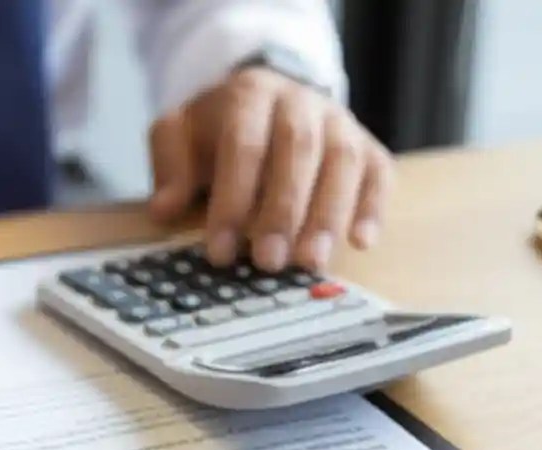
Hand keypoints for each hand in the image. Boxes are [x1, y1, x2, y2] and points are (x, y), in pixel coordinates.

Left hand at [148, 66, 393, 271]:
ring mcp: (339, 122)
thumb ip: (169, 165)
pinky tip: (360, 242)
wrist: (267, 98)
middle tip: (268, 261)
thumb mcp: (179, 134)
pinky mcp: (367, 146)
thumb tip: (163, 209)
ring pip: (343, 161)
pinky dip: (372, 207)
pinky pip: (378, 172)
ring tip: (311, 262)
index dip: (232, 200)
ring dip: (328, 215)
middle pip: (297, 150)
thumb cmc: (219, 128)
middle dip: (283, 210)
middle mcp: (300, 102)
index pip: (243, 145)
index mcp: (250, 94)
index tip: (220, 251)